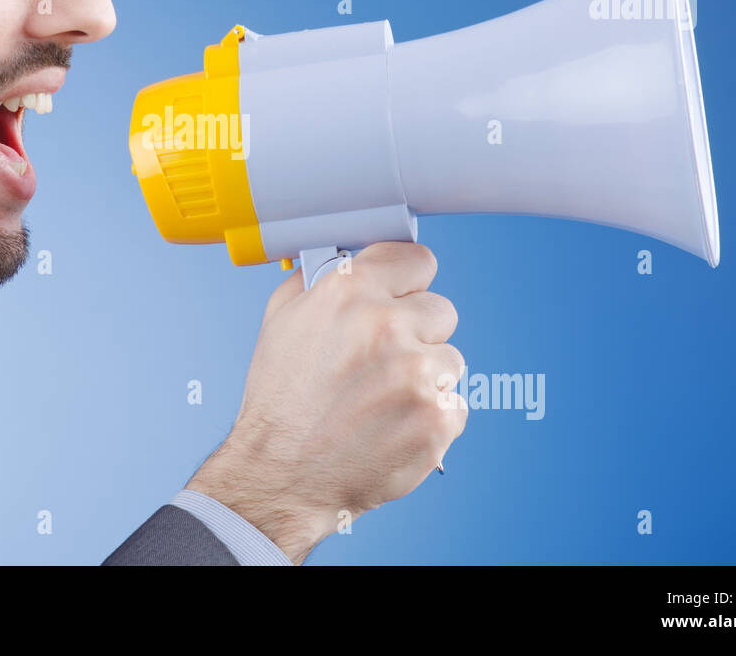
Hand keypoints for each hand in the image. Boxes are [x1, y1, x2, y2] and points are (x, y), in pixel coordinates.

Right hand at [186, 241, 466, 563]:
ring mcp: (417, 373)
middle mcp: (386, 325)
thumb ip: (321, 280)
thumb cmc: (280, 401)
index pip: (418, 260)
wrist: (282, 474)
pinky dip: (431, 417)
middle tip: (384, 361)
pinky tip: (393, 425)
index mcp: (349, 291)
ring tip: (383, 400)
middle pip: (441, 310)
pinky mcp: (437, 418)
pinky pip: (455, 404)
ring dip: (425, 377)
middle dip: (418, 332)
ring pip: (450, 360)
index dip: (407, 282)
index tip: (403, 295)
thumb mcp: (282, 319)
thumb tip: (352, 261)